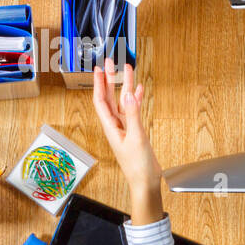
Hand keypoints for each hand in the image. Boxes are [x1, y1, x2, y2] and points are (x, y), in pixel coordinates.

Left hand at [92, 61, 163, 224]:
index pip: (100, 101)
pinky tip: (138, 90)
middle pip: (110, 97)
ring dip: (124, 86)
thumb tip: (127, 95)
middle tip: (111, 62)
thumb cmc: (138, 166)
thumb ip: (133, 115)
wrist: (145, 182)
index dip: (99, 83)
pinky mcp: (134, 132)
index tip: (98, 68)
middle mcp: (115, 126)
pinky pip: (133, 110)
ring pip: (122, 102)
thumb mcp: (136, 138)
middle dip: (110, 79)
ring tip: (127, 69)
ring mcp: (125, 128)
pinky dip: (135, 99)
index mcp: (111, 127)